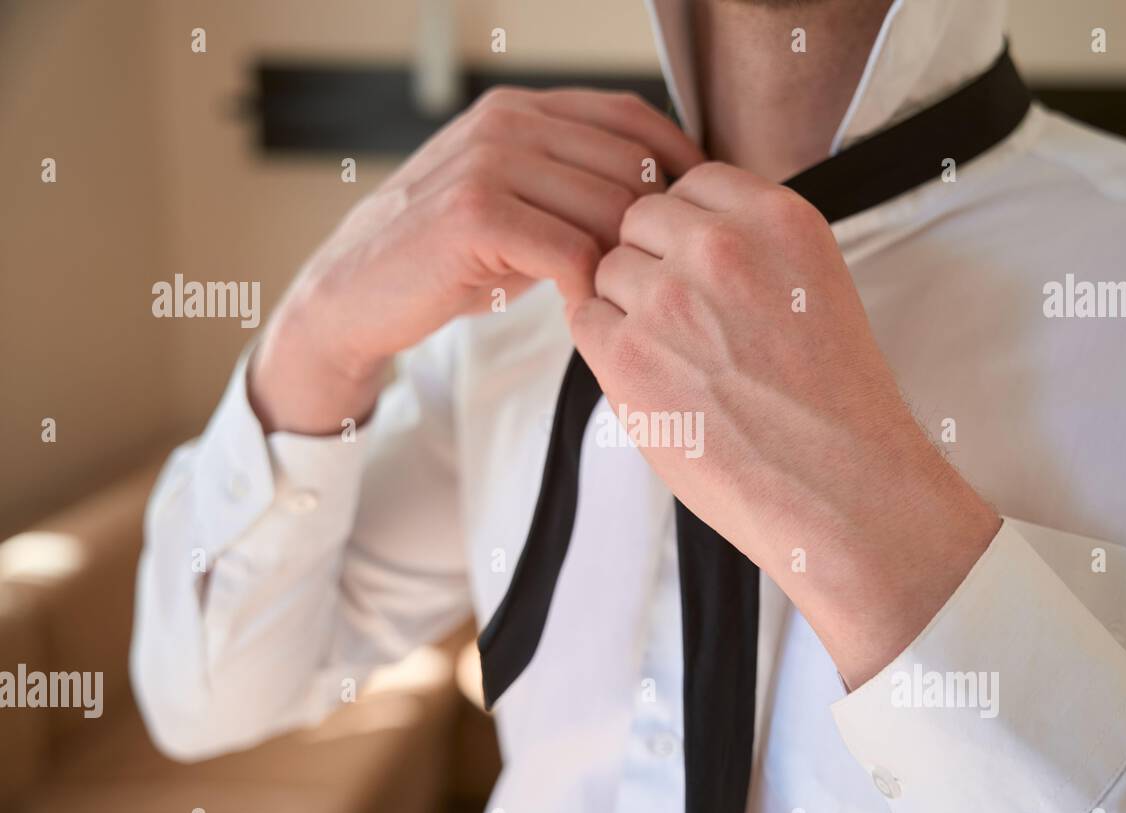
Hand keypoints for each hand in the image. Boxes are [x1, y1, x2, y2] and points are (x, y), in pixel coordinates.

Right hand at [251, 87, 703, 433]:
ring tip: (612, 303)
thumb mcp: (511, 203)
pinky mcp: (476, 215)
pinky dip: (587, 290)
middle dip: (650, 230)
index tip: (697, 213)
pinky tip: (581, 314)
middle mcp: (505, 124)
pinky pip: (572, 251)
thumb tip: (662, 201)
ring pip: (608, 209)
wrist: (353, 295)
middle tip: (646, 281)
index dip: (678, 162)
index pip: (630, 118)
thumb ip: (570, 186)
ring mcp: (488, 164)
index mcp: (519, 111)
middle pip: (629, 169)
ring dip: (622, 265)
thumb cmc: (443, 260)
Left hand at [570, 163, 999, 687]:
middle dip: (651, 261)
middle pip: (640, 220)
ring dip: (626, 305)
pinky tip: (652, 379)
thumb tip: (680, 233)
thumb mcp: (817, 287)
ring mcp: (669, 298)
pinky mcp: (629, 355)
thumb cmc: (834, 404)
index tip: (700, 270)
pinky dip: (606, 346)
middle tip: (685, 321)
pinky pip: (585, 319)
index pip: (692, 182)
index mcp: (778, 219)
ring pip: (607, 268)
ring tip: (677, 358)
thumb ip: (752, 248)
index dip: (686, 229)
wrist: (842, 489)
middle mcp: (721, 245)